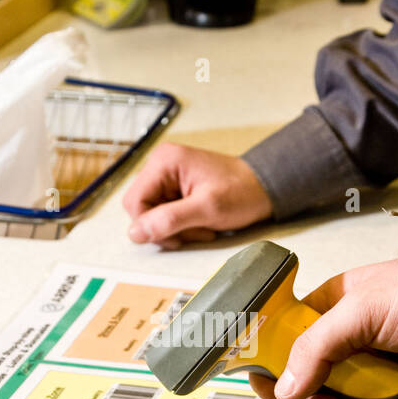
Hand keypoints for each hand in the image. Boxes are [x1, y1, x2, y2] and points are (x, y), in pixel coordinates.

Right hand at [123, 142, 272, 248]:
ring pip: (152, 215)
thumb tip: (136, 233)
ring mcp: (167, 177)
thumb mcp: (207, 208)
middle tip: (192, 231)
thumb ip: (170, 219)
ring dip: (175, 229)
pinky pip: (164, 214)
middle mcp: (161, 165)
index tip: (175, 236)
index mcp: (164, 162)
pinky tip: (199, 224)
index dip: (150, 225)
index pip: (134, 202)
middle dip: (164, 227)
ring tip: (201, 226)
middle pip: (140, 209)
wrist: (263, 188)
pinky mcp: (174, 189)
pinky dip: (180, 226)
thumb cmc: (241, 192)